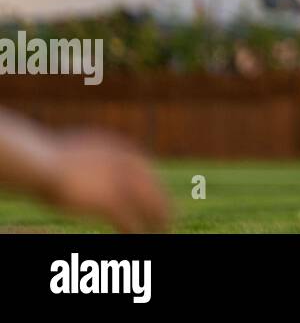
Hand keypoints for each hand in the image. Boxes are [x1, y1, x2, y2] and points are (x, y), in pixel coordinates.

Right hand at [44, 131, 170, 232]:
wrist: (42, 163)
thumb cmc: (48, 159)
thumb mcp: (75, 151)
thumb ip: (90, 158)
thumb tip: (88, 164)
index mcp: (116, 149)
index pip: (143, 166)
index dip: (151, 182)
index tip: (157, 192)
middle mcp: (124, 164)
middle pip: (151, 184)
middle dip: (161, 200)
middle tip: (170, 213)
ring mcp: (119, 183)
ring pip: (147, 203)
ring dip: (157, 217)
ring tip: (164, 229)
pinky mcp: (110, 202)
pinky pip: (129, 219)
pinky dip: (135, 228)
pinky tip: (138, 236)